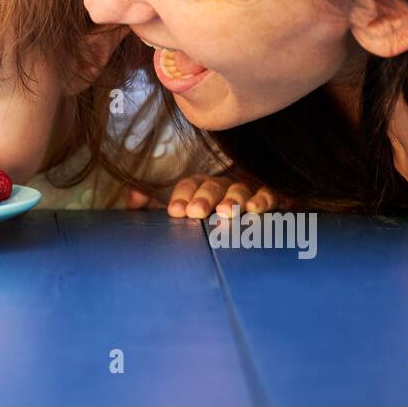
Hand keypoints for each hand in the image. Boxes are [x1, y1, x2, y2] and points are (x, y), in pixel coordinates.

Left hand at [125, 175, 285, 217]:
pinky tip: (255, 209)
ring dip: (233, 199)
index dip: (183, 195)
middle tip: (196, 213)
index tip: (175, 212)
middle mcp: (226, 183)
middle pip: (213, 185)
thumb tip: (133, 200)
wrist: (259, 222)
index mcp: (204, 186)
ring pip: (240, 189)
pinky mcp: (274, 197)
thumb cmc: (214, 219)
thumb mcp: (185, 212)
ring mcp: (251, 189)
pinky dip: (263, 200)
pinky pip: (270, 195)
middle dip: (204, 198)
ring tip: (226, 212)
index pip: (191, 184)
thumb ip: (155, 206)